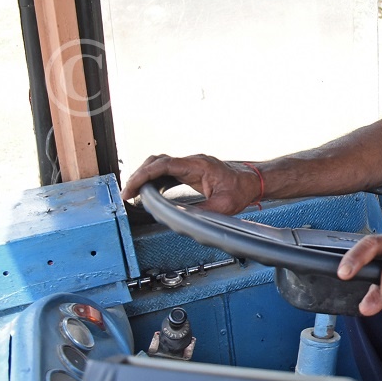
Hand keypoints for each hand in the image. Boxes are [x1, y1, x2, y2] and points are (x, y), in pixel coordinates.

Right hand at [120, 154, 260, 214]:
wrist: (254, 181)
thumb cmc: (242, 190)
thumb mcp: (223, 206)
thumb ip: (201, 213)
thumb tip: (179, 219)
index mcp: (198, 166)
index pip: (163, 164)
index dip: (143, 175)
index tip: (131, 189)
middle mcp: (192, 162)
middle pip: (157, 161)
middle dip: (139, 176)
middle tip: (128, 194)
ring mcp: (191, 165)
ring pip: (160, 163)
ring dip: (145, 176)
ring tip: (134, 193)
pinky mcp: (191, 170)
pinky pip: (168, 170)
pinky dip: (154, 178)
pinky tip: (149, 190)